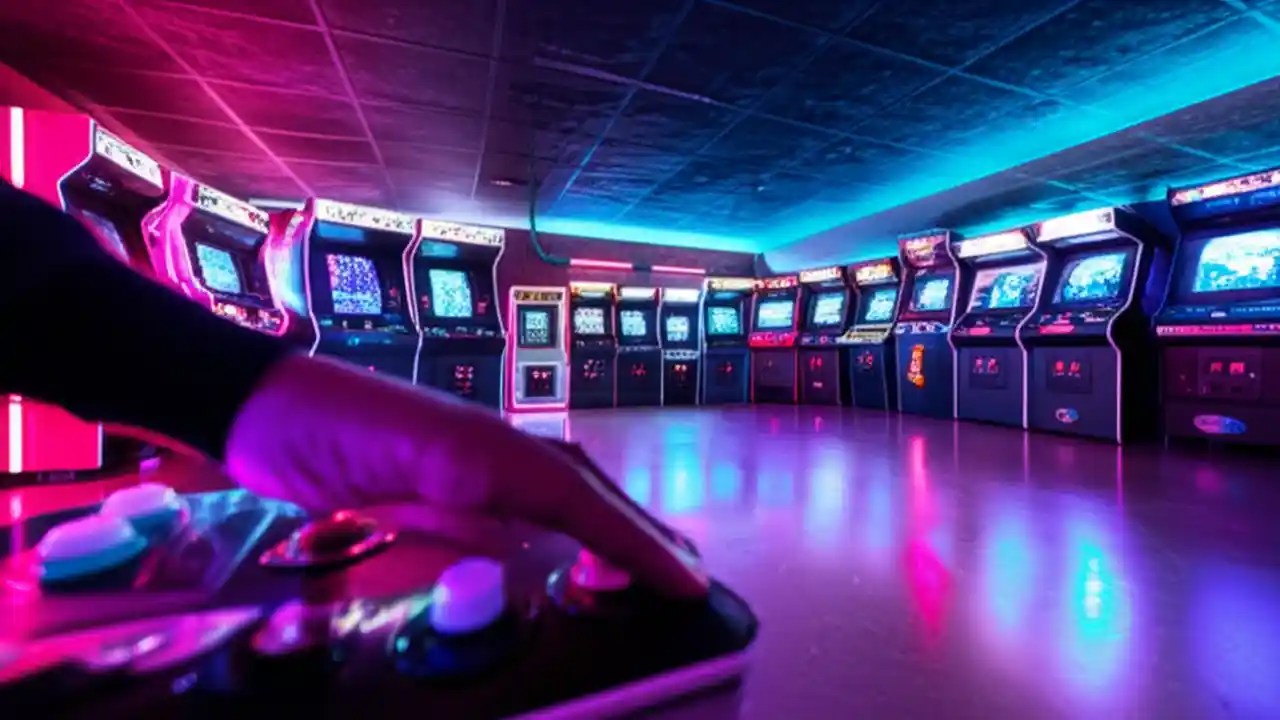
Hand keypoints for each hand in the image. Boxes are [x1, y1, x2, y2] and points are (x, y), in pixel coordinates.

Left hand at [225, 354, 707, 597]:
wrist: (256, 403)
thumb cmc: (318, 426)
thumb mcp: (390, 464)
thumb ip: (460, 498)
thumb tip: (530, 548)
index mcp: (486, 449)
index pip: (579, 500)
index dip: (635, 543)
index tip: (686, 580)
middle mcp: (491, 450)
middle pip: (584, 490)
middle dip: (640, 531)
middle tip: (690, 573)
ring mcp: (469, 461)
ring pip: (560, 492)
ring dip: (609, 527)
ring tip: (647, 561)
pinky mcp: (441, 479)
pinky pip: (520, 501)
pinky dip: (559, 524)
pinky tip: (562, 548)